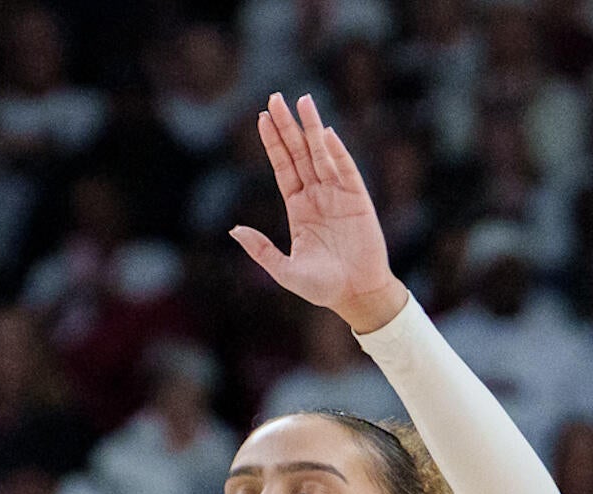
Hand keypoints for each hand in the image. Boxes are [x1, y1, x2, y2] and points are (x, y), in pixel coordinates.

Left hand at [230, 93, 407, 334]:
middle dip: (287, 127)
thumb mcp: (282, 270)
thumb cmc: (321, 287)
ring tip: (301, 101)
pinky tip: (325, 133)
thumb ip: (260, 249)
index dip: (273, 144)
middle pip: (299, 153)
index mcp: (298, 208)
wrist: (356, 295)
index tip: (262, 119)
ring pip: (321, 154)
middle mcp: (317, 196)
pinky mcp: (358, 200)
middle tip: (275, 98)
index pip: (283, 167)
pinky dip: (336, 152)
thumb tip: (234, 229)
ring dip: (311, 128)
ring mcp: (338, 195)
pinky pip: (346, 170)